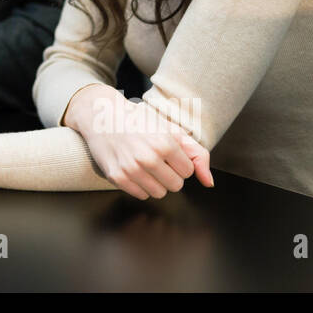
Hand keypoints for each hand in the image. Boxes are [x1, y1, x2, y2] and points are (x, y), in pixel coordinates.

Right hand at [66, 84, 213, 199]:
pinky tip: (133, 169)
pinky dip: (140, 185)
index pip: (188, 172)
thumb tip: (209, 182)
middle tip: (156, 158)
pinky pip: (141, 195)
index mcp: (165, 143)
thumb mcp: (172, 131)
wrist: (103, 116)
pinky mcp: (117, 177)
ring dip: (155, 182)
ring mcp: (131, 169)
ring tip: (145, 164)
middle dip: (170, 174)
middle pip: (176, 186)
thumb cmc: (139, 122)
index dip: (179, 162)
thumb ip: (198, 155)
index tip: (167, 151)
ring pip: (159, 194)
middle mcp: (147, 158)